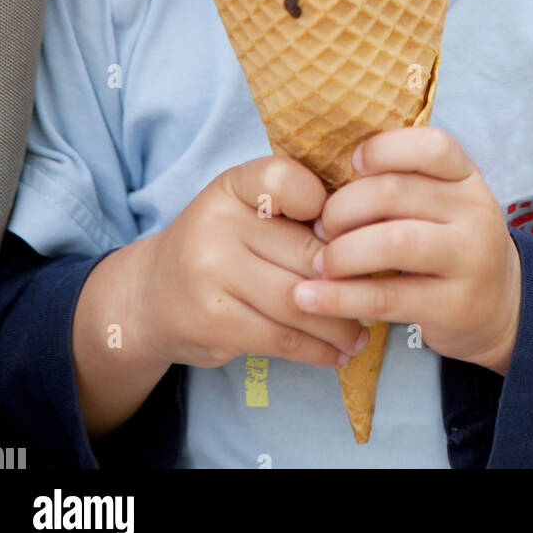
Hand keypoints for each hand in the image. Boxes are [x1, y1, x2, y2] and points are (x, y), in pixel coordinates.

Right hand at [140, 155, 369, 369]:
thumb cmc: (220, 244)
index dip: (327, 207)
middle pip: (307, 253)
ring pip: (299, 302)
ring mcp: (211, 274)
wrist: (151, 296)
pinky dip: (319, 350)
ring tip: (363, 330)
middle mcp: (217, 223)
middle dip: (351, 279)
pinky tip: (339, 352)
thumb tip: (367, 240)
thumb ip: (295, 212)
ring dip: (341, 323)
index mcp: (232, 186)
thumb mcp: (246, 209)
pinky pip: (282, 338)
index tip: (352, 232)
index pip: (286, 180)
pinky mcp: (214, 322)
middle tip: (381, 294)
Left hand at [293, 127, 521, 373]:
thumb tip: (326, 176)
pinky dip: (340, 297)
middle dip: (343, 208)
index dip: (384, 149)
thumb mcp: (444, 204)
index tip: (353, 164)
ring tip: (319, 263)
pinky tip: (311, 297)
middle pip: (396, 193)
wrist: (504, 307)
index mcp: (467, 178)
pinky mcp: (454, 307)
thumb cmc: (451, 244)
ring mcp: (469, 260)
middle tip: (320, 228)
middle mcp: (475, 212)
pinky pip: (386, 298)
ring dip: (341, 252)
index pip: (432, 146)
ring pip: (392, 243)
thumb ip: (405, 183)